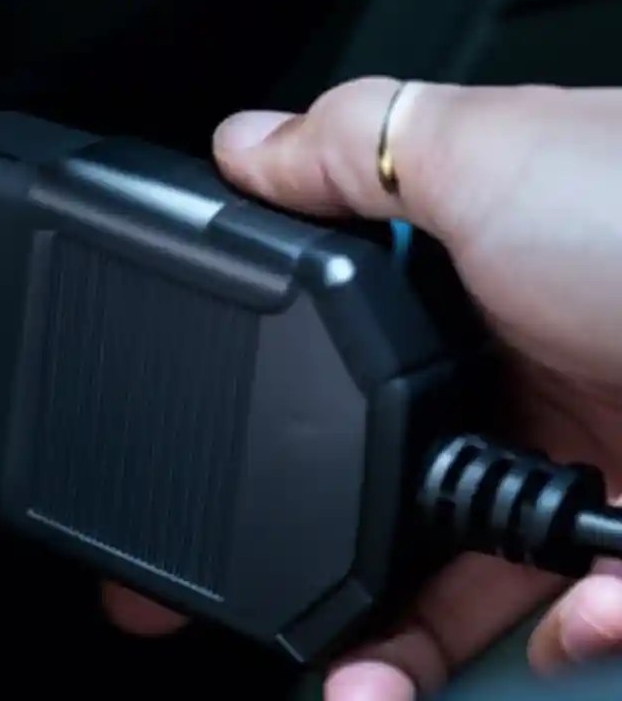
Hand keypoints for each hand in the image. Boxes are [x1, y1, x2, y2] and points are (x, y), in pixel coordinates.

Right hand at [103, 77, 621, 697]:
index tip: (209, 482)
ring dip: (408, 648)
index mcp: (466, 285)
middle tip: (268, 628)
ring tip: (364, 686)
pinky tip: (572, 615)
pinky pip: (577, 618)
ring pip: (466, 585)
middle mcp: (517, 377)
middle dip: (326, 575)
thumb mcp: (491, 153)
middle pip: (385, 498)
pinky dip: (568, 633)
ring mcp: (581, 467)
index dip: (264, 431)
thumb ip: (349, 147)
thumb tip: (244, 143)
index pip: (331, 373)